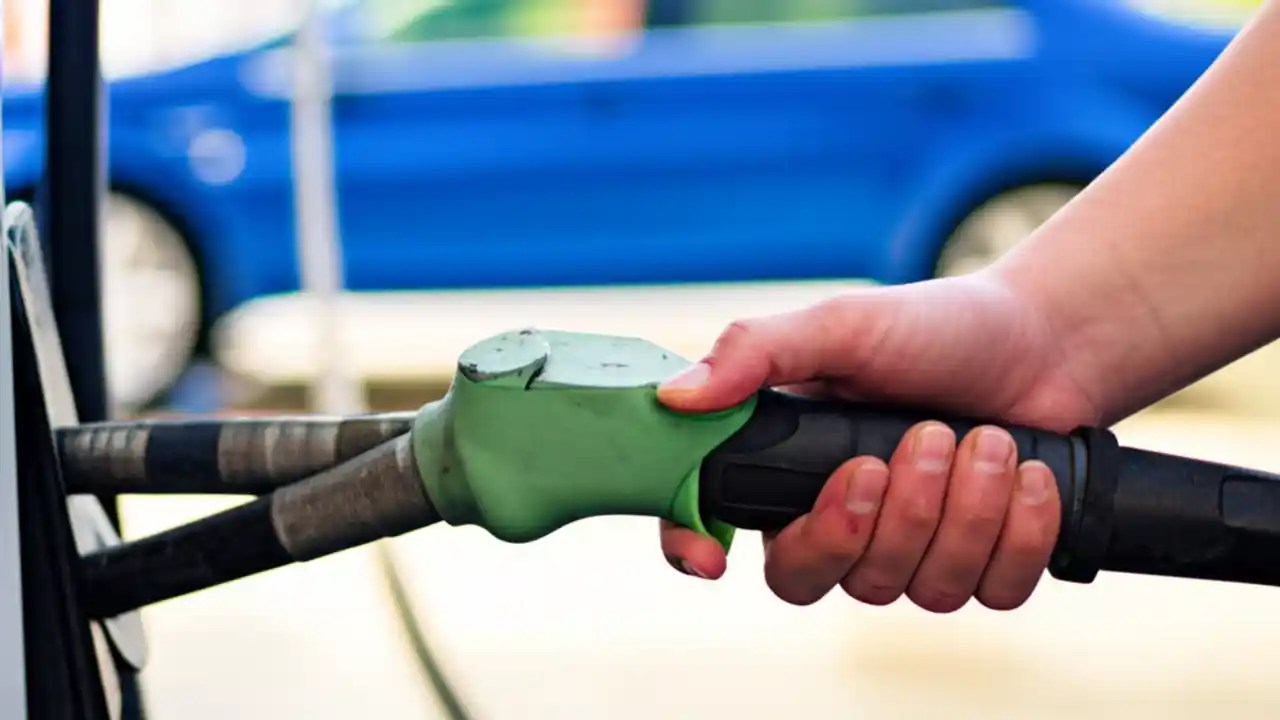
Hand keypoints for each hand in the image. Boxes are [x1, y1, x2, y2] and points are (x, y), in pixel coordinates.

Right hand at [656, 271, 1104, 611]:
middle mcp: (838, 521)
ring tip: (989, 439)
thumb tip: (673, 397)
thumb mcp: (842, 325)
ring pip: (913, 588)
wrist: (1045, 339)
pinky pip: (989, 591)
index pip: (710, 526)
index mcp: (787, 466)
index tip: (712, 558)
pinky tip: (1026, 476)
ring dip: (963, 508)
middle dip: (883, 516)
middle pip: (817, 577)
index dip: (692, 549)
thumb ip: (756, 353)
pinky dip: (1017, 531)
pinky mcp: (981, 569)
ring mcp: (909, 555)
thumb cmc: (933, 328)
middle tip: (924, 439)